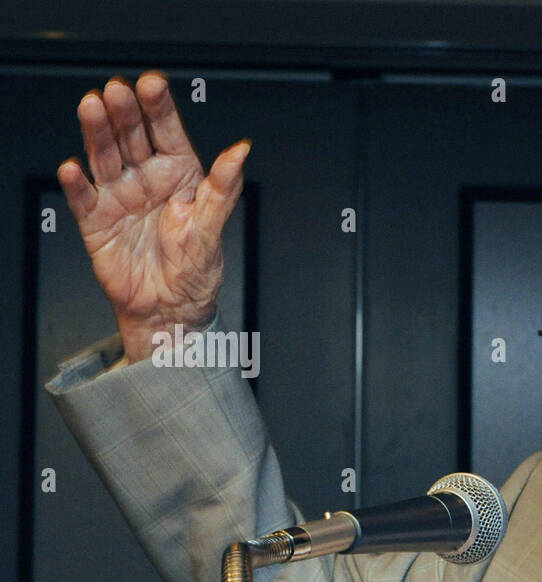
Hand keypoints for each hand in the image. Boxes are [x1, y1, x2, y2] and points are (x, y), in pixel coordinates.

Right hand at [57, 72, 249, 363]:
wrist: (172, 311)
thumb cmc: (196, 272)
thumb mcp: (213, 229)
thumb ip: (224, 188)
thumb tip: (241, 151)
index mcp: (181, 176)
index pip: (168, 133)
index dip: (159, 109)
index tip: (153, 84)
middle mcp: (147, 179)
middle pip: (131, 137)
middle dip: (124, 113)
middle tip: (117, 92)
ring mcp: (120, 197)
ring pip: (104, 156)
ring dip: (96, 132)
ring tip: (91, 108)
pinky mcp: (96, 221)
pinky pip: (83, 198)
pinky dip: (77, 184)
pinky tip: (73, 168)